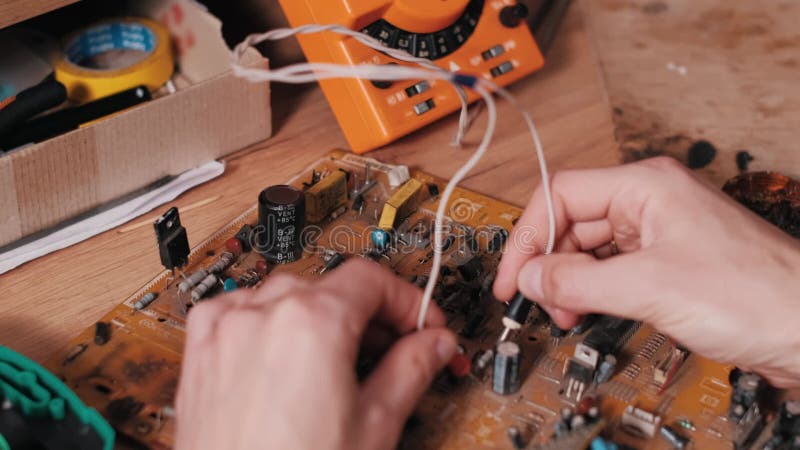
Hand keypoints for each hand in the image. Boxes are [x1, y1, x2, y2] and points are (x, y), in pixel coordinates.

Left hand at [176, 259, 456, 449]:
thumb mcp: (374, 425)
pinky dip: (266, 320)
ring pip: (283, 294)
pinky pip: (237, 310)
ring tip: (339, 357)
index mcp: (311, 323)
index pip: (371, 279)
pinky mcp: (201, 354)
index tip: (421, 324)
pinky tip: (284, 352)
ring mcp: (225, 332)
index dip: (406, 301)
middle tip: (394, 349)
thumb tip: (433, 344)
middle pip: (330, 286)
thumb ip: (411, 370)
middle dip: (368, 314)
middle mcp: (262, 315)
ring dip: (318, 314)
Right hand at [494, 157, 799, 386]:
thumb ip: (578, 282)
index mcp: (646, 186)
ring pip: (591, 248)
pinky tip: (590, 310)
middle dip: (549, 263)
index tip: (513, 277)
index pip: (561, 196)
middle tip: (536, 300)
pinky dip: (594, 290)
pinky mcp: (671, 261)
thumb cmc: (758, 295)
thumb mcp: (649, 287)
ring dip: (569, 280)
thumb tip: (530, 278)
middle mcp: (651, 201)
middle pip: (573, 222)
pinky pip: (614, 268)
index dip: (529, 237)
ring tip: (565, 313)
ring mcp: (662, 231)